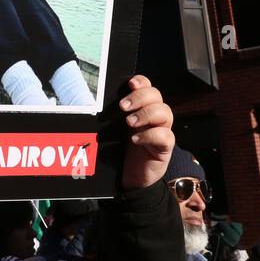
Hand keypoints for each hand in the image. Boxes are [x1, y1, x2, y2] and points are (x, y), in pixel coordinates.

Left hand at [119, 75, 174, 190]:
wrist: (133, 178)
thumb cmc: (122, 151)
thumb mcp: (115, 130)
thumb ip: (112, 116)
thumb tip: (94, 104)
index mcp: (141, 108)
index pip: (147, 87)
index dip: (141, 82)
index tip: (129, 84)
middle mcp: (154, 116)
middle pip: (157, 96)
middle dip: (140, 97)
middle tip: (123, 107)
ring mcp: (162, 130)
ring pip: (165, 112)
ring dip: (146, 114)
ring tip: (129, 123)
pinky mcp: (165, 147)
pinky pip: (165, 135)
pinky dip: (150, 135)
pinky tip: (135, 140)